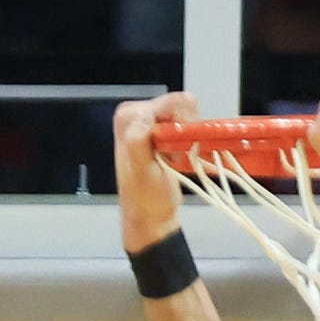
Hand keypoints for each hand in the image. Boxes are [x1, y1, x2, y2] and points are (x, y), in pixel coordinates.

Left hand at [114, 91, 197, 252]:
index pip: (170, 102)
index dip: (185, 125)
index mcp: (129, 116)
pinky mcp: (160, 130)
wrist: (151, 218)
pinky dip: (190, 142)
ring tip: (177, 159)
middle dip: (186, 131)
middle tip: (180, 157)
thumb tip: (144, 115)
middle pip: (179, 105)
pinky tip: (179, 159)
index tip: (184, 150)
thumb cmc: (147, 200)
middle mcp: (137, 112)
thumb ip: (138, 140)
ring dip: (189, 138)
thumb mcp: (141, 171)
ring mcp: (149, 120)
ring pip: (186, 114)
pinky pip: (186, 125)